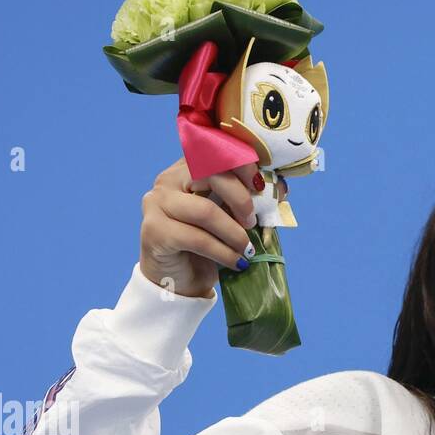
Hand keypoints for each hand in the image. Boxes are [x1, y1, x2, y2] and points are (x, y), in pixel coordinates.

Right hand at [139, 156, 265, 298]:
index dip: (242, 165)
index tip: (261, 188)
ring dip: (234, 233)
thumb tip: (280, 188)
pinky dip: (224, 252)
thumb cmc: (206, 247)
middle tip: (252, 223)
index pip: (214, 152)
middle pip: (209, 173)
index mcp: (186, 169)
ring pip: (205, 211)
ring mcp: (157, 203)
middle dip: (240, 198)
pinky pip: (198, 239)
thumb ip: (247, 201)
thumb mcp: (229, 219)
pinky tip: (237, 262)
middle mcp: (167, 180)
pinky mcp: (155, 231)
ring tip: (247, 249)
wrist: (178, 282)